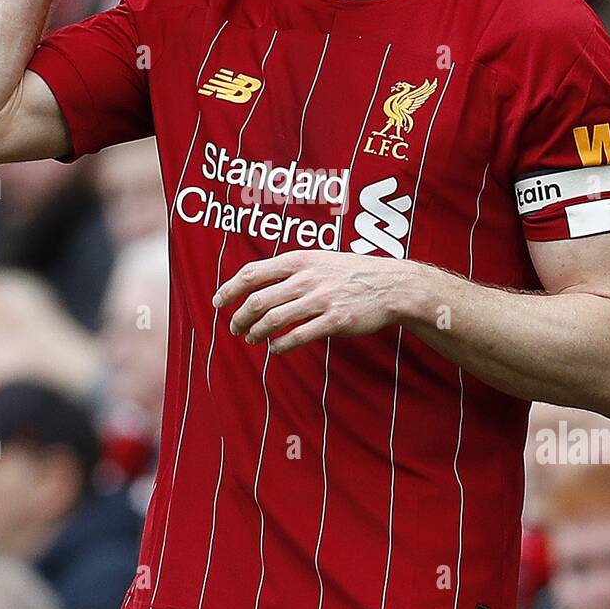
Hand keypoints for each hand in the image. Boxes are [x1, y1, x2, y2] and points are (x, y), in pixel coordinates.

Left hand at [213, 251, 410, 353]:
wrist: (392, 285)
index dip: (229, 289)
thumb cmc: (352, 273)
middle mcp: (307, 278)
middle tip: (234, 327)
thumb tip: (258, 282)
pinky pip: (298, 336)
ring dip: (256, 332)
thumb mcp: (320, 260)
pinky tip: (275, 348)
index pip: (252, 273)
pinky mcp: (335, 320)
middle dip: (239, 316)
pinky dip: (280, 345)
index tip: (218, 302)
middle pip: (258, 299)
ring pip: (274, 319)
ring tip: (252, 339)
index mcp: (300, 260)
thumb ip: (291, 269)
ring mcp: (321, 299)